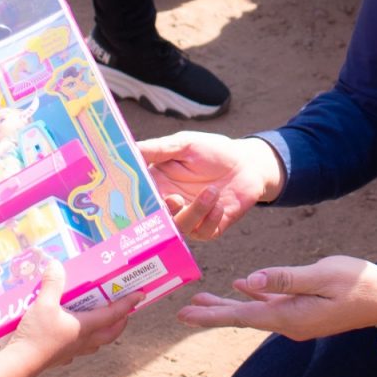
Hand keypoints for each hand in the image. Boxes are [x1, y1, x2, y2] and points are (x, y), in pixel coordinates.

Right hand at [12, 258, 134, 366]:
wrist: (20, 363)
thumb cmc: (37, 334)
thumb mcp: (43, 304)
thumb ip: (52, 284)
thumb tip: (56, 264)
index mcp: (86, 326)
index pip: (114, 314)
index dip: (127, 303)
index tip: (140, 295)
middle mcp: (84, 341)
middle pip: (111, 333)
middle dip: (121, 323)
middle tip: (125, 312)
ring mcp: (73, 352)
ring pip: (97, 344)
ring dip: (104, 333)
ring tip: (102, 323)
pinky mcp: (61, 358)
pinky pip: (79, 350)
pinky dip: (83, 343)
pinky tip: (74, 338)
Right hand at [138, 132, 280, 239]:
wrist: (248, 163)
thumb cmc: (213, 150)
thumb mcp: (184, 144)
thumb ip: (157, 149)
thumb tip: (128, 148)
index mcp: (158, 184)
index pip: (140, 198)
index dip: (135, 202)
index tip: (138, 198)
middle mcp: (170, 204)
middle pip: (156, 219)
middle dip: (164, 213)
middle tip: (175, 199)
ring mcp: (190, 218)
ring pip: (180, 228)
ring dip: (195, 211)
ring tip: (212, 191)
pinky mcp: (210, 228)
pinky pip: (203, 233)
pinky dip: (211, 220)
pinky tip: (220, 205)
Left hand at [176, 255, 376, 341]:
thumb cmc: (359, 283)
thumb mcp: (322, 275)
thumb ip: (285, 278)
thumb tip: (248, 281)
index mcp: (291, 316)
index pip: (242, 316)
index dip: (212, 315)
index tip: (185, 317)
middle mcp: (290, 323)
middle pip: (243, 318)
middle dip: (213, 314)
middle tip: (182, 313)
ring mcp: (298, 318)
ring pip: (254, 312)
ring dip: (228, 306)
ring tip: (202, 301)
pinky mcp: (305, 310)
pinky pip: (272, 305)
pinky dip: (254, 297)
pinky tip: (242, 287)